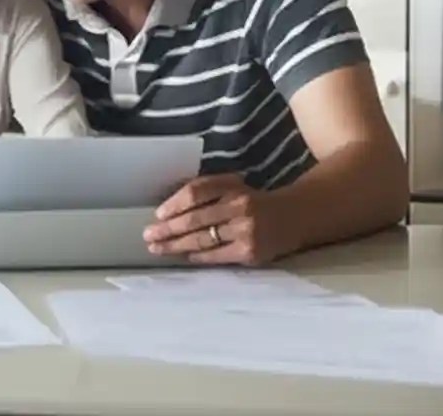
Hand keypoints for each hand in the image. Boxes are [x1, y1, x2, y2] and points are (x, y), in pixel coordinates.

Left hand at [142, 173, 298, 265]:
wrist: (294, 216)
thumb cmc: (253, 201)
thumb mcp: (234, 186)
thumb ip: (206, 192)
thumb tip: (168, 210)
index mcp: (232, 186)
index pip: (196, 192)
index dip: (174, 203)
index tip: (157, 214)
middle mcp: (239, 206)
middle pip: (194, 219)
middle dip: (167, 229)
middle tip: (148, 236)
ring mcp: (246, 230)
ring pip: (202, 239)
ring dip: (175, 245)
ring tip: (158, 249)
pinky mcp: (251, 252)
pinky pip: (216, 255)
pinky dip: (198, 256)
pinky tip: (185, 257)